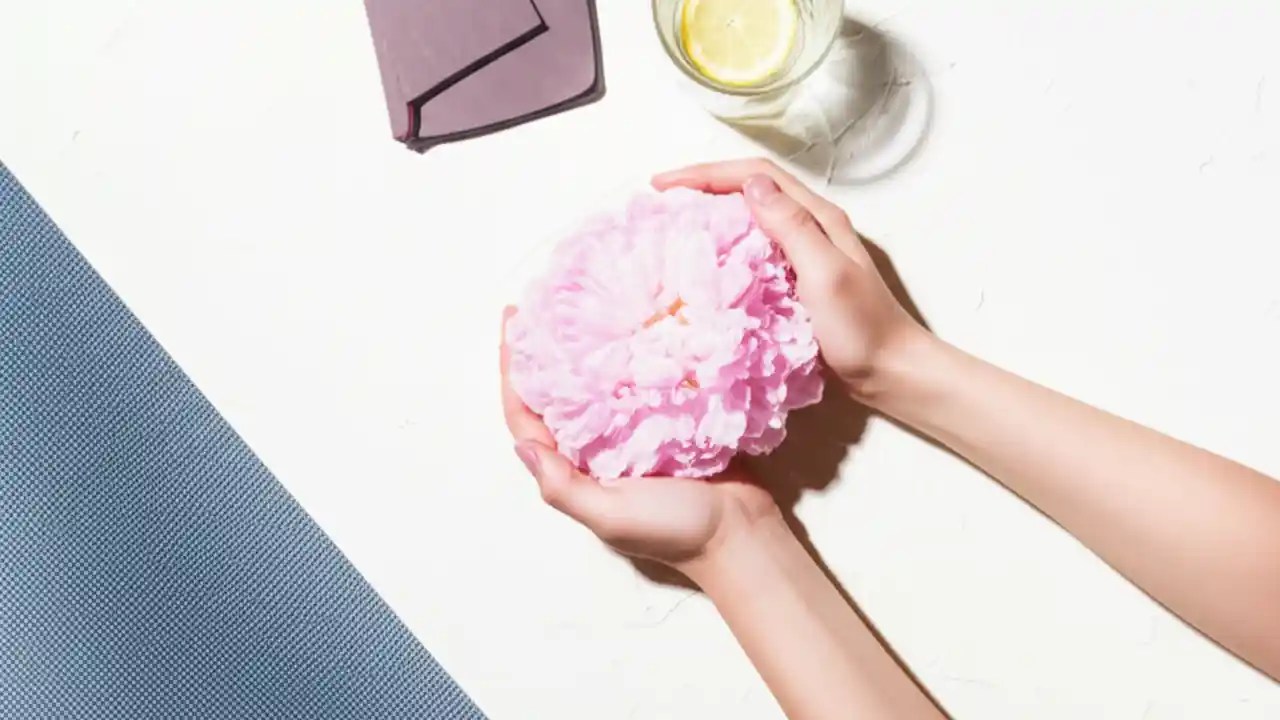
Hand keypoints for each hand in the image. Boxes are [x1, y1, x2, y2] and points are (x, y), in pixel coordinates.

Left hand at [500, 308, 778, 568]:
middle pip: (558, 392)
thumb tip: (520, 447)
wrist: (742, 533)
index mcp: (577, 470)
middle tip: (542, 301)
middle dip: (545, 350)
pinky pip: (638, 383)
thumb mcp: (611, 516)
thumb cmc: (677, 530)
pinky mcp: (667, 420)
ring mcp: (633, 432)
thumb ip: (564, 487)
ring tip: (581, 304)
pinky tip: (634, 325)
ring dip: (587, 347)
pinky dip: (631, 356)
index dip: (513, 372)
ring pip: (597, 382)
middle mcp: (597, 448)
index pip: (529, 416)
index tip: (513, 323)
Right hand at [653, 158, 925, 404]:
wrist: (891, 373)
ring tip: (673, 228)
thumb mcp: (825, 273)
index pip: (755, 176)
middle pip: (750, 190)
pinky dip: (723, 249)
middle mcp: (811, 227)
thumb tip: (749, 186)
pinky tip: (704, 267)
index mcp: (818, 217)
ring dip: (711, 216)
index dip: (706, 173)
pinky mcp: (796, 282)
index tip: (663, 186)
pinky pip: (753, 252)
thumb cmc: (861, 329)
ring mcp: (804, 255)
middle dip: (703, 188)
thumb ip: (791, 227)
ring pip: (750, 219)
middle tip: (660, 204)